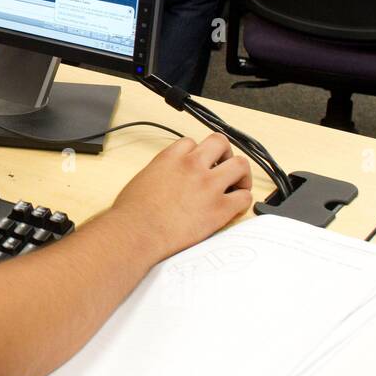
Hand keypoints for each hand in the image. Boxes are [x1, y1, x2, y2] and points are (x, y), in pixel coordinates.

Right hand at [106, 132, 252, 261]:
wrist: (136, 233)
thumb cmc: (131, 213)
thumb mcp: (141, 179)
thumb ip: (160, 172)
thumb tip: (166, 179)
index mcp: (170, 158)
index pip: (192, 142)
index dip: (197, 153)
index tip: (198, 163)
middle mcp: (192, 166)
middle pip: (221, 143)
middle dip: (224, 154)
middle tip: (222, 168)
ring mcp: (209, 186)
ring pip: (240, 165)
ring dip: (240, 174)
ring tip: (236, 185)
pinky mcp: (219, 209)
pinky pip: (244, 197)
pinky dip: (242, 200)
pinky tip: (234, 207)